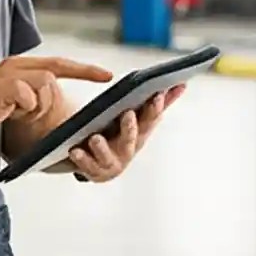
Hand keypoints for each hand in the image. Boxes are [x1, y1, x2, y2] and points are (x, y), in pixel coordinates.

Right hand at [0, 56, 111, 145]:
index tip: (107, 75)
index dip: (83, 69)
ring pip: (45, 85)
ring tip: (13, 115)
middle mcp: (14, 65)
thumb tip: (49, 101)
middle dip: (52, 99)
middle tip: (37, 113)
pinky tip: (6, 114)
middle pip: (53, 74)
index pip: (57, 63)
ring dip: (36, 107)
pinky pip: (28, 96)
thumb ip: (27, 95)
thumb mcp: (8, 101)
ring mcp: (7, 74)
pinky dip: (23, 109)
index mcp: (17, 67)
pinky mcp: (1, 87)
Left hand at [67, 84, 185, 181]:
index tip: (157, 94)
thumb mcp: (132, 111)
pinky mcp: (94, 172)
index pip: (151, 117)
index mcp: (139, 131)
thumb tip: (180, 84)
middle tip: (127, 114)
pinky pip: (87, 166)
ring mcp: (112, 162)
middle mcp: (129, 148)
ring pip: (108, 155)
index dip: (155, 107)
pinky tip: (74, 150)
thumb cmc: (114, 130)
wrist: (89, 155)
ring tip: (94, 138)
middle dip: (131, 126)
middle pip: (133, 137)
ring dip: (103, 147)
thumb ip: (151, 99)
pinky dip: (82, 159)